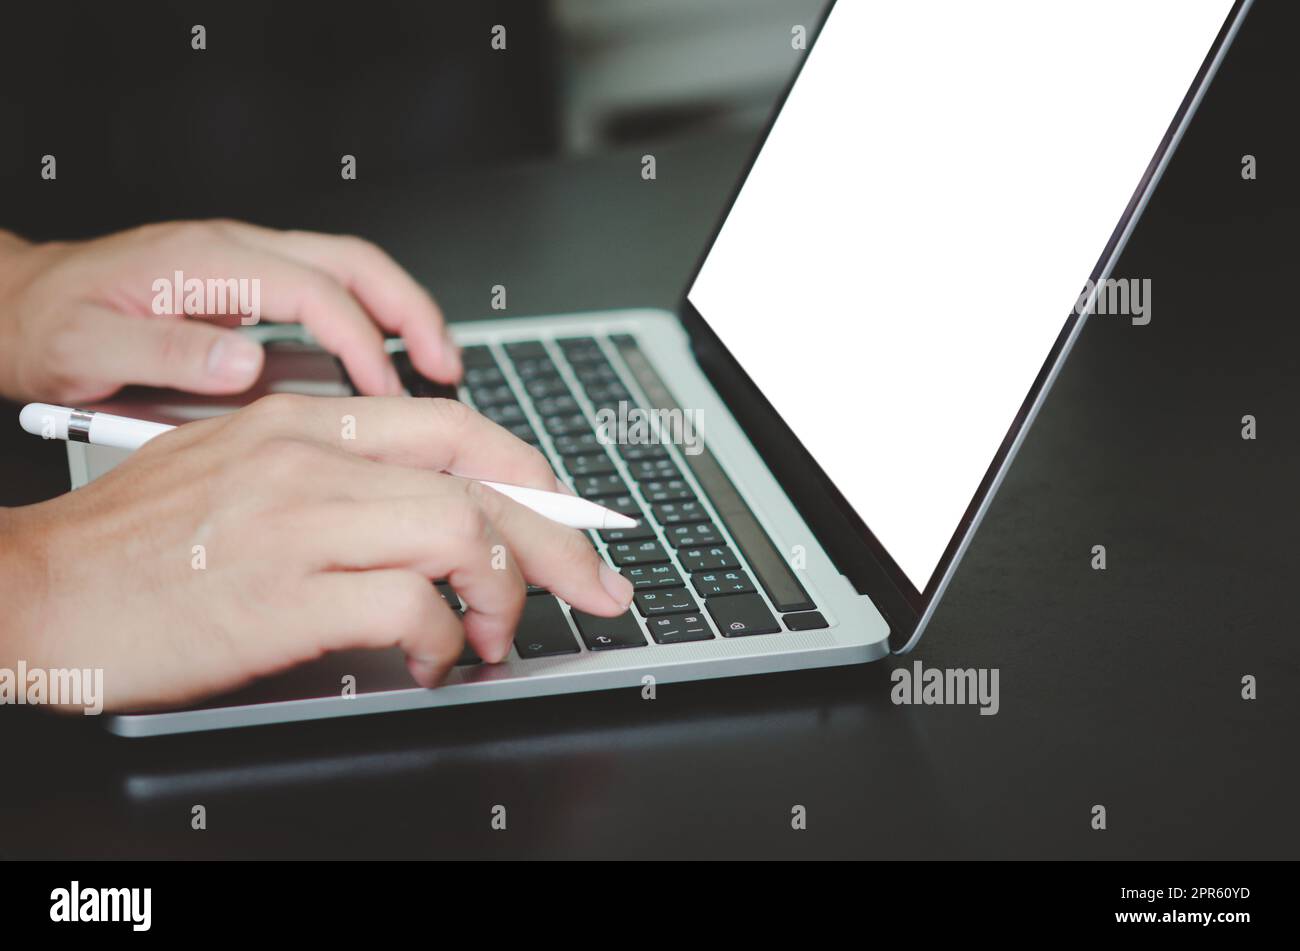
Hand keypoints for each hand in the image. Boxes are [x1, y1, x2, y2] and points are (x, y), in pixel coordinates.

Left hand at [0, 221, 460, 403]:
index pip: (313, 291)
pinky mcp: (247, 291)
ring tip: (435, 366)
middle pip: (354, 262)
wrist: (17, 306)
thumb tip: (247, 368)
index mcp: (205, 261)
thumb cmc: (47, 327)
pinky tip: (381, 366)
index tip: (386, 395)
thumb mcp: (86, 348)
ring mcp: (245, 267)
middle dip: (411, 312)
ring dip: (401, 315)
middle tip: (446, 365)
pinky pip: (327, 295)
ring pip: (350, 272)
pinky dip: (369, 325)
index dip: (361, 344)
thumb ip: (166, 353)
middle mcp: (235, 253)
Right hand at [0, 396, 633, 711]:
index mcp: (306, 422)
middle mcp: (311, 456)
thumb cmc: (135, 546)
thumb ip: (336, 480)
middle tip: (596, 589)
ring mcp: (297, 520)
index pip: (459, 429)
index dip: (535, 478)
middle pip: (484, 478)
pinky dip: (444, 642)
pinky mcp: (281, 594)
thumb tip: (432, 521)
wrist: (34, 590)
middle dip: (560, 540)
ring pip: (461, 530)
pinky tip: (434, 662)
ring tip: (497, 637)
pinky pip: (410, 607)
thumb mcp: (239, 472)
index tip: (570, 522)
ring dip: (504, 593)